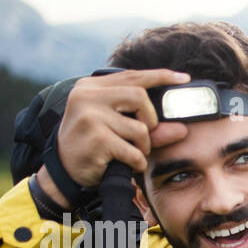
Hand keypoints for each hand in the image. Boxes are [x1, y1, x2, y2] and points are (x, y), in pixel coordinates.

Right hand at [37, 68, 191, 203]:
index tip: (182, 78)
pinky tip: (124, 164)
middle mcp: (87, 96)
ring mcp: (89, 116)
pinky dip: (136, 162)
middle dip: (150, 120)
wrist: (64, 172)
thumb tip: (182, 128)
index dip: (160, 76)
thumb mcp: (118, 129)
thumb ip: (148, 126)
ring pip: (140, 128)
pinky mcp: (96, 138)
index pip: (131, 76)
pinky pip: (133, 151)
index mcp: (91, 87)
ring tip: (129, 153)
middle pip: (140, 96)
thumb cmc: (94, 146)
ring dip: (143, 147)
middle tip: (143, 136)